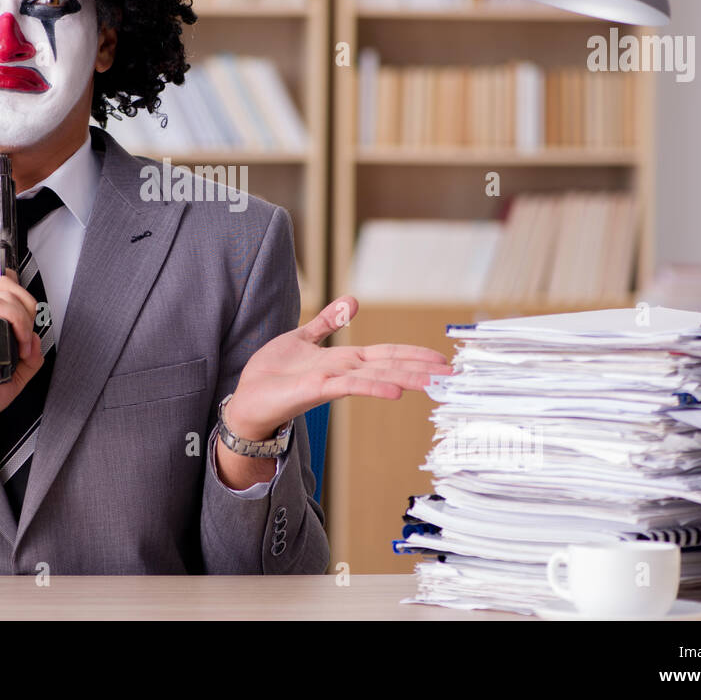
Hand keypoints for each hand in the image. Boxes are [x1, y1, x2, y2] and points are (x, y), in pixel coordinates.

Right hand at [0, 268, 44, 478]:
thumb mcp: (11, 377)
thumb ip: (28, 357)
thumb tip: (37, 341)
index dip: (17, 291)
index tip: (29, 317)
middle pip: (2, 279)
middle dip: (27, 301)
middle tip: (29, 330)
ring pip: (3, 289)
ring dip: (24, 314)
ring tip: (24, 342)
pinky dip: (17, 321)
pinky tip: (20, 344)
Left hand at [222, 295, 452, 441]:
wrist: (247, 399)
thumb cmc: (273, 373)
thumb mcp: (302, 338)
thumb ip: (328, 321)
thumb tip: (354, 300)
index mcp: (342, 360)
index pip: (385, 354)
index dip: (412, 354)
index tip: (441, 357)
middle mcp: (343, 372)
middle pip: (389, 366)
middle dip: (421, 368)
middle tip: (454, 373)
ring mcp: (332, 382)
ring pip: (377, 376)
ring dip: (406, 378)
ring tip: (436, 381)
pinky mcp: (317, 390)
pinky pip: (350, 386)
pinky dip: (373, 386)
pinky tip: (395, 391)